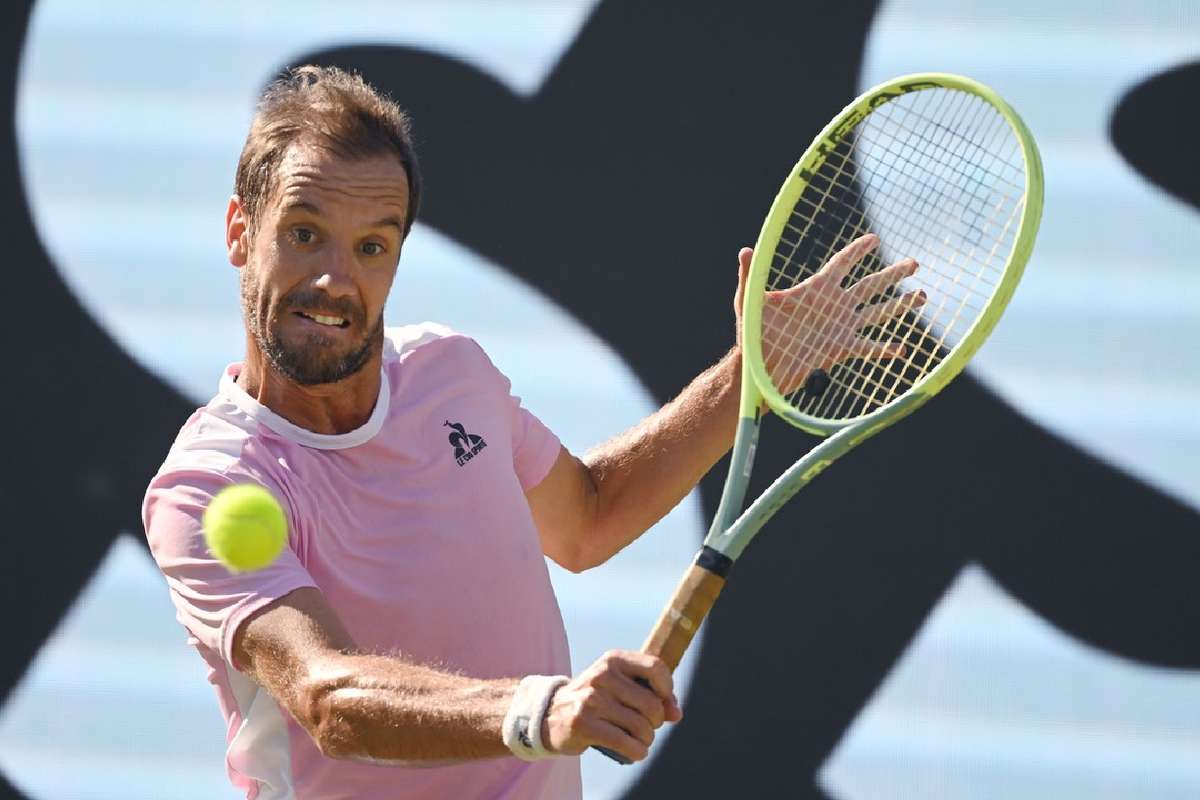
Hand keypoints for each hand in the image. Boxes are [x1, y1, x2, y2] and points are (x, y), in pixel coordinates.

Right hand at [541, 650, 681, 761]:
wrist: (551, 714)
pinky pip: (624, 743)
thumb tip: (676, 713)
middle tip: (647, 727)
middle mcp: (602, 675)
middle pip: (651, 703)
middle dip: (656, 722)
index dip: (667, 689)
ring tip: (641, 741)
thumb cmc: (595, 699)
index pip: (656, 667)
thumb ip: (651, 695)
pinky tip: (636, 752)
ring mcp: (591, 699)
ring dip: (646, 739)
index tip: (663, 702)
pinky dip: (636, 752)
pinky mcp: (583, 724)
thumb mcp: (619, 687)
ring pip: (640, 726)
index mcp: (613, 660)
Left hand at [734, 233, 924, 394]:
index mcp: (815, 290)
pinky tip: (901, 349)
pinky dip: (885, 348)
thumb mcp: (749, 302)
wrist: (758, 369)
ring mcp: (840, 328)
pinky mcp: (841, 350)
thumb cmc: (752, 335)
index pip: (842, 264)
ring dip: (901, 305)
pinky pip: (868, 347)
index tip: (874, 238)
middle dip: (893, 275)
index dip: (858, 251)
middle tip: (915, 263)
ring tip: (923, 296)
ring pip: (878, 313)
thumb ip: (750, 276)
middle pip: (870, 285)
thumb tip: (747, 250)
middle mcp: (833, 306)